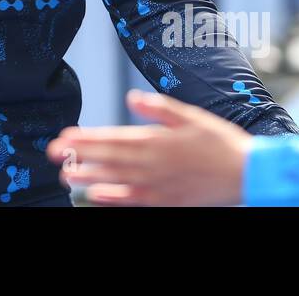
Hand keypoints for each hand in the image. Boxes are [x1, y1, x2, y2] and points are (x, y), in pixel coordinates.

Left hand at [46, 91, 251, 205]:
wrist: (246, 174)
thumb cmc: (220, 143)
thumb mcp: (191, 116)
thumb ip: (159, 108)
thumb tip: (132, 98)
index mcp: (158, 140)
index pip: (114, 138)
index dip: (87, 138)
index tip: (65, 136)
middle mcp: (153, 164)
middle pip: (109, 159)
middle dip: (79, 156)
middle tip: (52, 154)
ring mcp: (158, 185)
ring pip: (115, 181)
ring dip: (89, 177)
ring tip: (66, 174)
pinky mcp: (165, 201)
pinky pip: (133, 201)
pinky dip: (113, 199)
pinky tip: (95, 196)